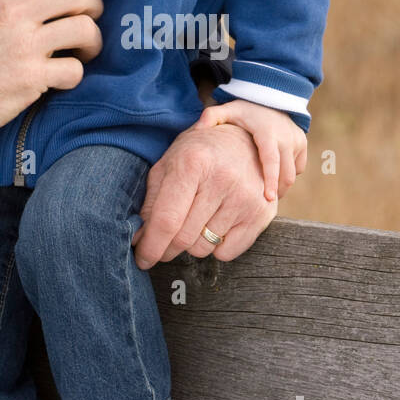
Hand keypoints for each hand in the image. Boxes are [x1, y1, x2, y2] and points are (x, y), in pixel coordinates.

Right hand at [0, 0, 102, 136]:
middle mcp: (13, 16)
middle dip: (93, 3)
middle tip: (89, 15)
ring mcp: (25, 48)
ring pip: (83, 30)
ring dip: (92, 40)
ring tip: (84, 48)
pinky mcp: (33, 79)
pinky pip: (74, 69)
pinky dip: (75, 73)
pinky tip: (64, 75)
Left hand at [131, 119, 277, 269]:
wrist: (244, 139)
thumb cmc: (199, 152)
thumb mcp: (169, 164)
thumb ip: (151, 201)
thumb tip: (138, 239)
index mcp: (192, 163)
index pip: (167, 219)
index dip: (151, 246)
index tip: (142, 260)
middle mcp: (222, 180)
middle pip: (184, 238)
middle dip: (166, 249)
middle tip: (161, 246)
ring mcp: (245, 198)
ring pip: (204, 248)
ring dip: (191, 244)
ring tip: (193, 221)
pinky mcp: (262, 214)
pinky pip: (228, 253)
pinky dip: (215, 246)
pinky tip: (214, 223)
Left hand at [195, 99, 307, 202]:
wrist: (268, 98)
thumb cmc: (243, 109)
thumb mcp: (227, 110)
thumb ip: (211, 117)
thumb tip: (197, 131)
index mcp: (267, 132)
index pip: (271, 160)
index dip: (271, 180)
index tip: (268, 199)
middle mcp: (286, 137)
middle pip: (286, 174)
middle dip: (277, 190)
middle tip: (260, 203)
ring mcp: (296, 141)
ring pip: (293, 173)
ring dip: (282, 185)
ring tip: (265, 192)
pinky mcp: (302, 145)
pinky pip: (298, 167)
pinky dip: (288, 174)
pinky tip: (273, 175)